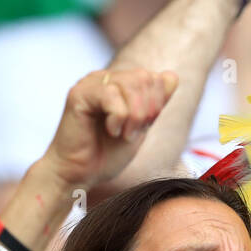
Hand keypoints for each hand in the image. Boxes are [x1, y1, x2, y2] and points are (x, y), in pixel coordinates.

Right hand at [40, 68, 175, 187]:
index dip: (157, 104)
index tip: (143, 127)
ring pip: (132, 84)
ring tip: (123, 134)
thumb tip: (172, 76)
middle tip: (133, 133)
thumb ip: (156, 103)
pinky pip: (112, 96)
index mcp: (119, 84)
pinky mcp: (79, 94)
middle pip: (145, 77)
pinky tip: (110, 131)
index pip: (154, 78)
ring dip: (135, 116)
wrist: (79, 174)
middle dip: (148, 110)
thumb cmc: (106, 154)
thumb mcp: (141, 127)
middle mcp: (104, 78)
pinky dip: (118, 118)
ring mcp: (90, 83)